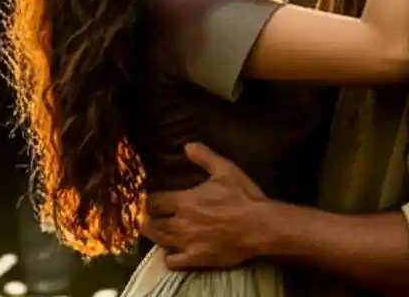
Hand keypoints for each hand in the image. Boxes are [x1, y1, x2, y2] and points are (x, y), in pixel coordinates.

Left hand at [139, 142, 267, 269]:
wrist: (260, 226)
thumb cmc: (243, 197)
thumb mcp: (225, 170)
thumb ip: (204, 157)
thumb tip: (187, 146)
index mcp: (184, 200)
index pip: (153, 202)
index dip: (149, 201)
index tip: (151, 200)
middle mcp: (181, 222)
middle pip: (151, 224)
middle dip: (148, 220)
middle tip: (150, 217)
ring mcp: (187, 243)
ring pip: (159, 241)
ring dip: (155, 236)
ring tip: (158, 231)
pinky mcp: (196, 259)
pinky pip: (172, 262)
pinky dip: (169, 257)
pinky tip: (173, 251)